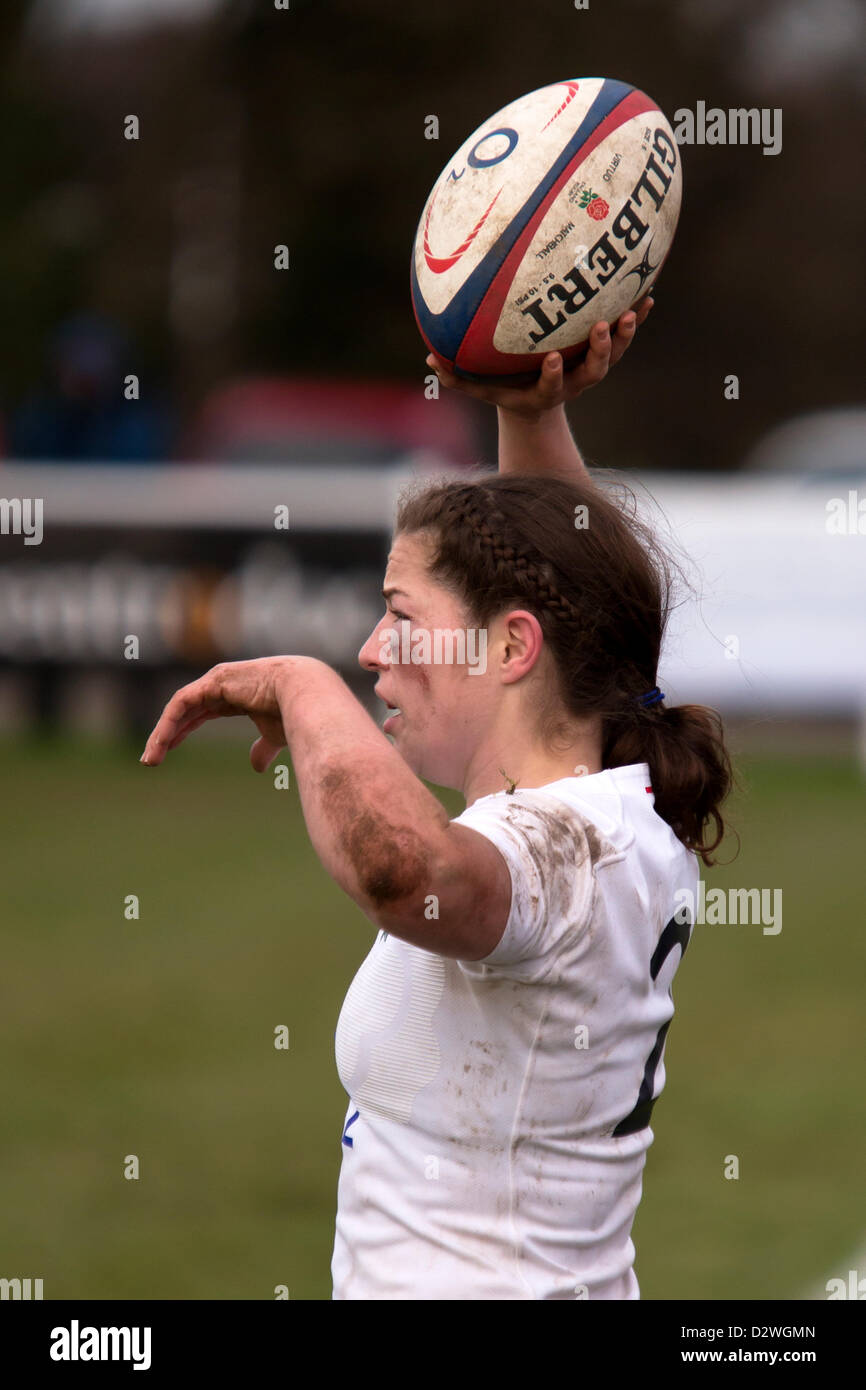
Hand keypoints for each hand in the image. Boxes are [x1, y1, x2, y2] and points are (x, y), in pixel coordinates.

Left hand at [140, 656, 294, 772]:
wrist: (307, 695)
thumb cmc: (296, 714)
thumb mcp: (274, 735)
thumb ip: (262, 748)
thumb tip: (256, 767)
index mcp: (237, 693)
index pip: (202, 710)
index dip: (184, 729)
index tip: (168, 749)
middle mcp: (223, 683)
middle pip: (186, 710)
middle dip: (168, 734)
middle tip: (151, 759)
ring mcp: (217, 679)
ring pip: (180, 708)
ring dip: (162, 734)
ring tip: (150, 759)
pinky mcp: (213, 681)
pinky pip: (182, 704)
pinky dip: (168, 724)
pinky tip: (160, 744)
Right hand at [426, 294, 653, 418]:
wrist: (536, 406)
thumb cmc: (505, 390)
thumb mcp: (481, 390)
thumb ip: (458, 378)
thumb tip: (429, 358)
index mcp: (547, 392)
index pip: (552, 387)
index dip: (555, 376)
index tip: (553, 361)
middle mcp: (574, 383)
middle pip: (594, 371)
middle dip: (600, 350)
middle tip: (601, 326)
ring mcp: (590, 368)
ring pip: (614, 354)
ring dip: (626, 334)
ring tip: (633, 308)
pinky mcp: (602, 353)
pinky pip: (622, 335)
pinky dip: (636, 317)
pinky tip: (648, 292)